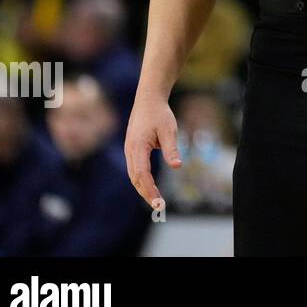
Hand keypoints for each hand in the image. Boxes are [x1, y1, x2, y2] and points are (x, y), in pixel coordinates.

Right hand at [124, 92, 181, 213]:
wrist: (148, 100)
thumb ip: (171, 149)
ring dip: (143, 188)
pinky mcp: (132, 150)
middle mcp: (130, 151)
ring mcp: (129, 150)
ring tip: (156, 201)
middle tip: (159, 206)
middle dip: (146, 193)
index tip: (158, 201)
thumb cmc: (159, 114)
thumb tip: (177, 166)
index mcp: (138, 147)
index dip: (149, 189)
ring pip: (133, 175)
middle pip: (135, 178)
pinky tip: (150, 187)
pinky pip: (135, 169)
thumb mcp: (169, 130)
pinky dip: (141, 180)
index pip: (142, 174)